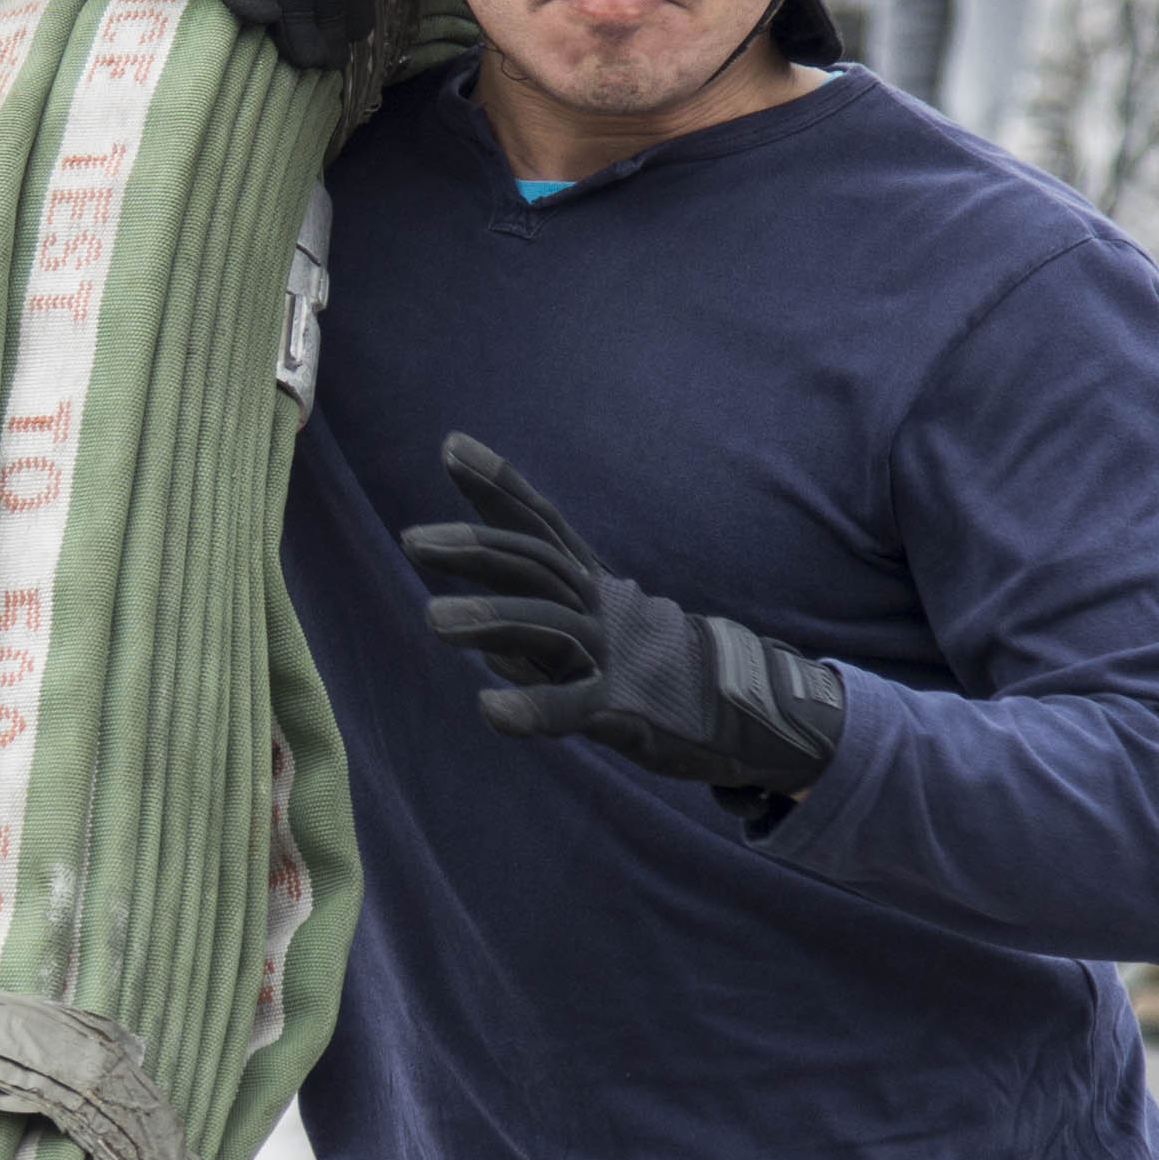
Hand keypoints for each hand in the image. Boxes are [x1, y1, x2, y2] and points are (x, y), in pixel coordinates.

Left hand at [399, 435, 845, 803]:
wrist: (745, 712)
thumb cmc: (657, 677)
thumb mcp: (601, 643)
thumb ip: (544, 640)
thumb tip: (492, 652)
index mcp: (594, 588)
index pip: (542, 527)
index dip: (499, 485)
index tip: (451, 446)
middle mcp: (601, 611)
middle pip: (536, 568)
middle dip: (476, 551)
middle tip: (414, 541)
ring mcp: (613, 657)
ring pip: (548, 628)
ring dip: (492, 619)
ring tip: (431, 621)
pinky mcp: (625, 712)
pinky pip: (574, 708)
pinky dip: (532, 708)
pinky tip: (489, 710)